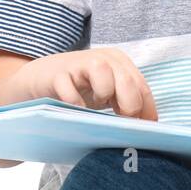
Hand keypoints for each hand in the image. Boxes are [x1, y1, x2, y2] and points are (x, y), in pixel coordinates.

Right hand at [27, 47, 158, 119]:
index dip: (147, 110)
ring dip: (103, 96)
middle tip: (122, 123)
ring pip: (103, 78)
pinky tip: (76, 109)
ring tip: (95, 105)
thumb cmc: (81, 88)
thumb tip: (148, 127)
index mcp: (120, 62)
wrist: (42, 78)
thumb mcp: (109, 92)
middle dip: (130, 107)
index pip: (142, 87)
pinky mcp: (59, 74)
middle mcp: (104, 59)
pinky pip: (72, 92)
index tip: (144, 130)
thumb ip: (127, 102)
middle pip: (127, 82)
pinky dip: (77, 105)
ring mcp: (80, 64)